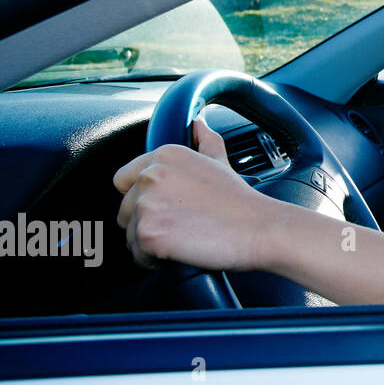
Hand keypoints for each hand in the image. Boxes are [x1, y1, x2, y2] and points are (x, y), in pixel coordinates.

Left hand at [113, 115, 277, 271]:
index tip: (166, 207)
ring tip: (185, 239)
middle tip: (182, 226)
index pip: (123, 180)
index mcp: (164, 156)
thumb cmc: (241, 202)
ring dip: (151, 243)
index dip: (143, 198)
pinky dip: (155, 261)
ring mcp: (147, 204)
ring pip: (129, 235)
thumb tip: (199, 123)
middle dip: (148, 223)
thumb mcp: (221, 163)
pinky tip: (182, 252)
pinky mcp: (148, 234)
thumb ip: (205, 141)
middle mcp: (150, 175)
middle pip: (124, 211)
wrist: (259, 229)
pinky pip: (137, 255)